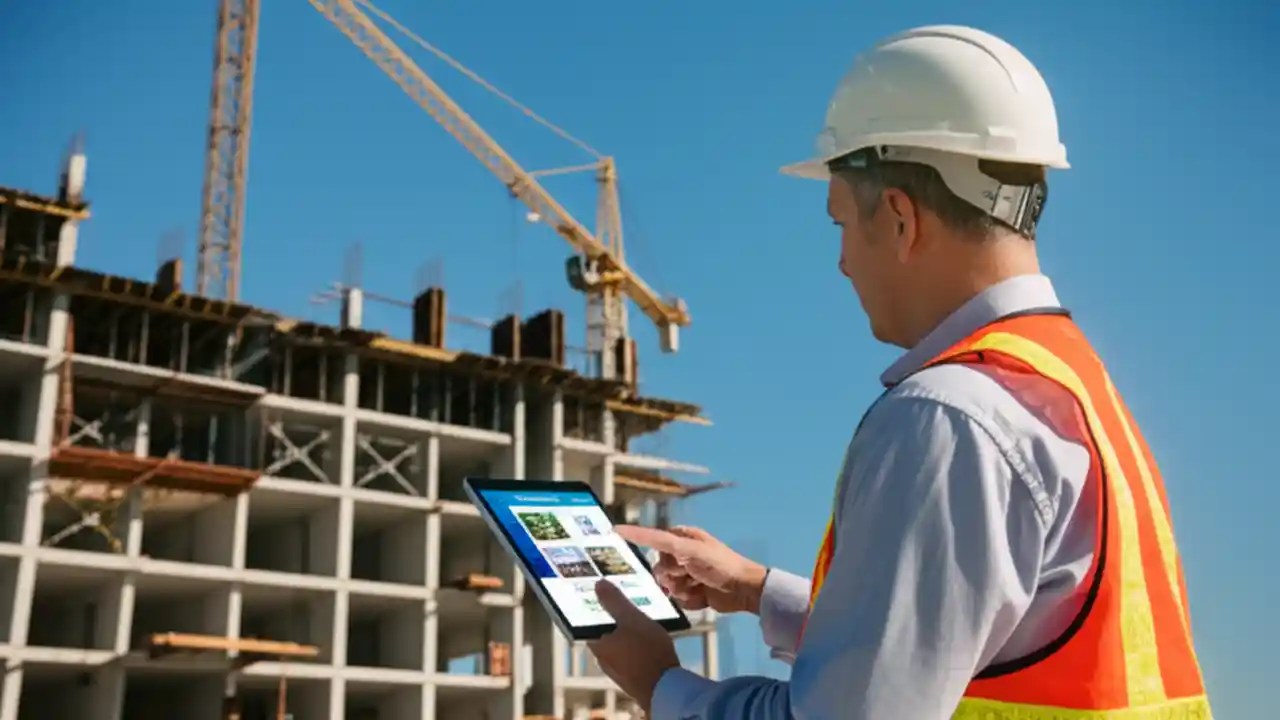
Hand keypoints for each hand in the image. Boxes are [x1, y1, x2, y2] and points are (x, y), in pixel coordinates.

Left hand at [587, 579, 680, 713]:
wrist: (665, 689)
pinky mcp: (631, 678)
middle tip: (627, 604)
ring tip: (642, 620)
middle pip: (604, 632)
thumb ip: (614, 601)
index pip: (588, 621)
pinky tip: (649, 642)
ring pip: (618, 645)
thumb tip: (598, 583)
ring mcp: (616, 670)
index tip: (605, 595)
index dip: (596, 607)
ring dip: (627, 634)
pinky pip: (630, 656)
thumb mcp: (631, 618)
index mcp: (596, 643)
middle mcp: (601, 659)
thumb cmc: (646, 651)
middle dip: (614, 619)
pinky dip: (636, 647)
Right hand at [617, 525, 767, 614]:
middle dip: (669, 576)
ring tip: (697, 588)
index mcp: (682, 539)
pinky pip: (677, 599)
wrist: (744, 590)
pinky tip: (702, 597)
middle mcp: (682, 555)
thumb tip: (641, 533)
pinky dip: (688, 600)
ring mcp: (688, 575)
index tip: (614, 531)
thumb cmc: (718, 565)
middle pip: (658, 568)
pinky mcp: (693, 593)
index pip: (653, 537)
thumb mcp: (689, 550)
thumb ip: (663, 544)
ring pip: (666, 586)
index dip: (635, 535)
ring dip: (680, 590)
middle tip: (685, 576)